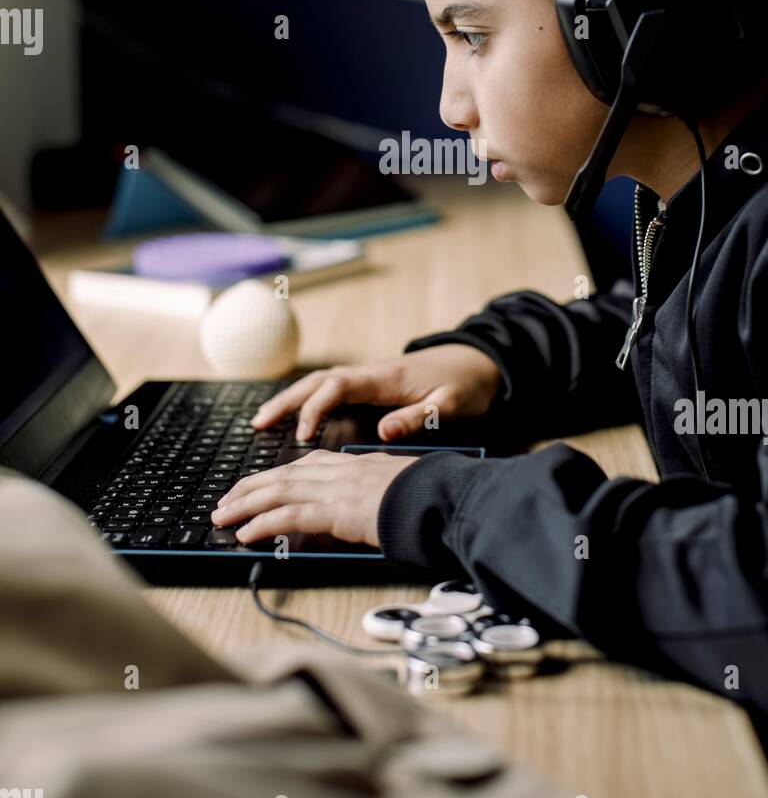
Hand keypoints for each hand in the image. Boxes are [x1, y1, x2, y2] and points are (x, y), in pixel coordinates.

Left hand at [211, 449, 418, 547]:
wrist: (444, 498)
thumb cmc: (431, 496)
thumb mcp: (400, 487)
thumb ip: (378, 492)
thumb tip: (370, 507)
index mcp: (357, 464)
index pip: (307, 465)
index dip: (277, 475)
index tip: (256, 485)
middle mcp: (343, 471)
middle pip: (285, 474)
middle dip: (250, 488)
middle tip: (225, 501)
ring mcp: (339, 489)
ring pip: (279, 492)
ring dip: (245, 504)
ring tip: (222, 517)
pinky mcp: (338, 511)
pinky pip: (291, 515)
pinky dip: (264, 523)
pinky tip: (246, 533)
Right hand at [252, 344, 501, 441]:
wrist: (480, 362)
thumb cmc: (466, 384)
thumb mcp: (451, 405)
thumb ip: (418, 417)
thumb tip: (382, 432)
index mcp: (385, 379)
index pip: (337, 387)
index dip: (315, 408)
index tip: (300, 435)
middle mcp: (371, 374)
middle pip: (318, 381)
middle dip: (286, 400)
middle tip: (257, 423)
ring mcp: (369, 377)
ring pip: (320, 383)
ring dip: (291, 399)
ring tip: (262, 420)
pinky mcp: (372, 384)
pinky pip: (331, 389)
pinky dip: (307, 399)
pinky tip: (293, 416)